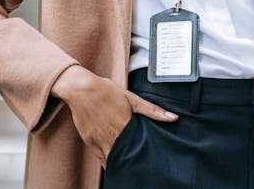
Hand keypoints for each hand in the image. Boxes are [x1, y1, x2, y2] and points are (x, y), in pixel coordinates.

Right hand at [50, 65, 176, 167]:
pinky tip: (113, 162)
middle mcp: (113, 136)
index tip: (149, 157)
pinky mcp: (89, 141)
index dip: (144, 154)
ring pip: (113, 159)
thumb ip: (152, 110)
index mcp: (125, 126)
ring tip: (128, 164)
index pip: (139, 148)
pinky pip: (100, 158)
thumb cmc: (105, 90)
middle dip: (133, 160)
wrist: (80, 88)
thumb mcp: (131, 98)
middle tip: (140, 163)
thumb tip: (173, 117)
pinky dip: (107, 162)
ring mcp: (99, 140)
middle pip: (126, 155)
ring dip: (120, 162)